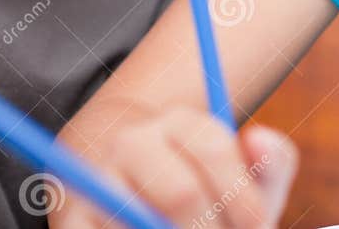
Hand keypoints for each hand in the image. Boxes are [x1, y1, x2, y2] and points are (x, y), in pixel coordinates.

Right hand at [48, 101, 297, 228]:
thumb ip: (270, 161)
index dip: (244, 201)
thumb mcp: (240, 173)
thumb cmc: (200, 189)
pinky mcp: (68, 219)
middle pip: (182, 195)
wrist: (111, 177)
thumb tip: (256, 138)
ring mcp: (92, 176)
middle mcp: (133, 140)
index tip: (258, 227)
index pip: (217, 152)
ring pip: (142, 219)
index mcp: (180, 122)